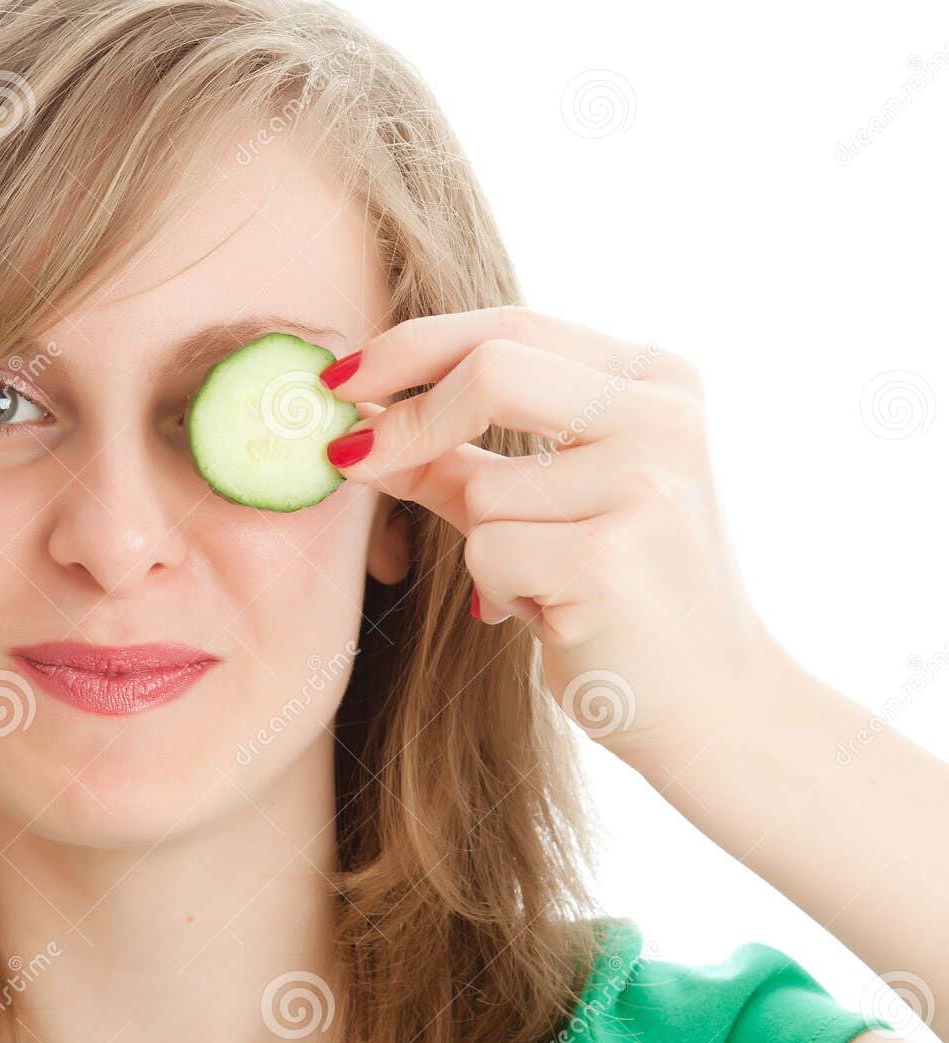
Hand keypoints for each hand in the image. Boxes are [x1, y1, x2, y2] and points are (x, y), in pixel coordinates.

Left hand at [322, 306, 774, 763]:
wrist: (714, 703)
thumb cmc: (620, 598)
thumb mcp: (544, 506)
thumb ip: (459, 461)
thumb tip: (355, 429)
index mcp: (653, 382)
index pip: (509, 328)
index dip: (411, 347)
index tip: (339, 378)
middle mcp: (662, 416)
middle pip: (491, 368)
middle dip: (407, 417)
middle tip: (348, 454)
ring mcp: (645, 483)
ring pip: (482, 489)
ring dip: (486, 546)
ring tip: (550, 584)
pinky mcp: (612, 556)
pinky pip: (490, 553)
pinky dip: (502, 592)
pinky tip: (562, 615)